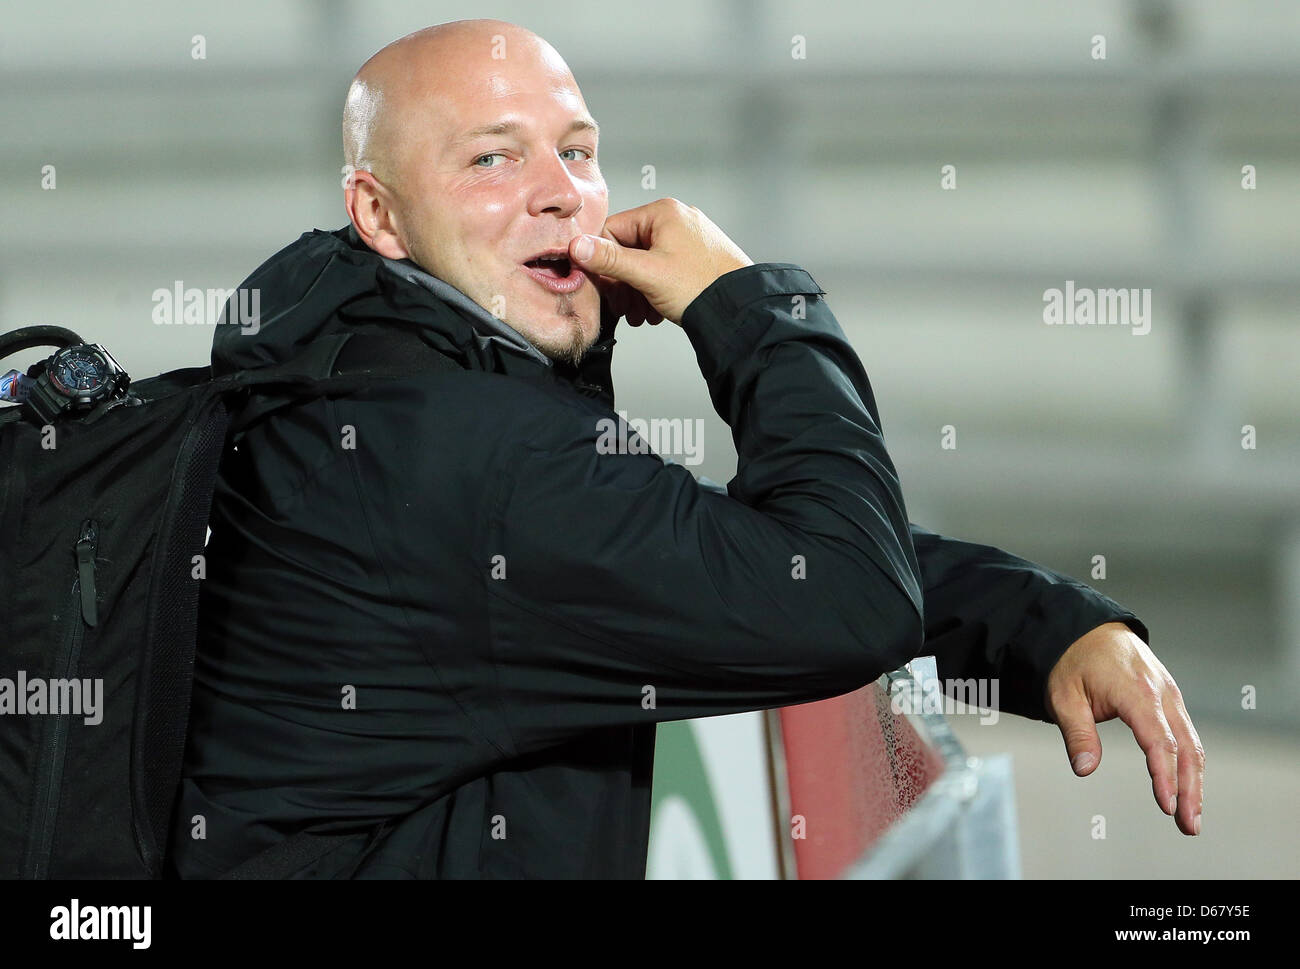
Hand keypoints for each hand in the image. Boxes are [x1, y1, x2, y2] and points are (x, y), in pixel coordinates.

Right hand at [567, 198, 752, 325]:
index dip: (602, 262)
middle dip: (623, 283)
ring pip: (646, 263)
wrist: (741, 309)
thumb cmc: (702, 286)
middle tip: (621, 307)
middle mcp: (677, 219)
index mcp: (663, 213)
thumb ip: (609, 260)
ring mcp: (689, 238)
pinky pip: (664, 270)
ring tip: (640, 314)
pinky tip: (655, 311)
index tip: (601, 286)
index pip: (613, 230)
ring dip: (637, 292)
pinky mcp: (697, 257)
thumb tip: (577, 246)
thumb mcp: (647, 274)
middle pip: (630, 249)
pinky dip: (655, 291)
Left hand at [1044, 621, 1204, 835]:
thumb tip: (1085, 769)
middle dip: (1190, 789)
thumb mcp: (1063, 696)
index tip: (1166, 804)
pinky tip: (1188, 786)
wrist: (1086, 629)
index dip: (1165, 776)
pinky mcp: (1169, 698)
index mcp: (1137, 691)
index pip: (1159, 741)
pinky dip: (1190, 762)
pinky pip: (1186, 733)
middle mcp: (1161, 693)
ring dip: (1195, 781)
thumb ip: (1077, 733)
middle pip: (1186, 747)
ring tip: (1191, 817)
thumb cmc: (1072, 661)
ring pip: (1192, 743)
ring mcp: (1169, 695)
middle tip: (1188, 824)